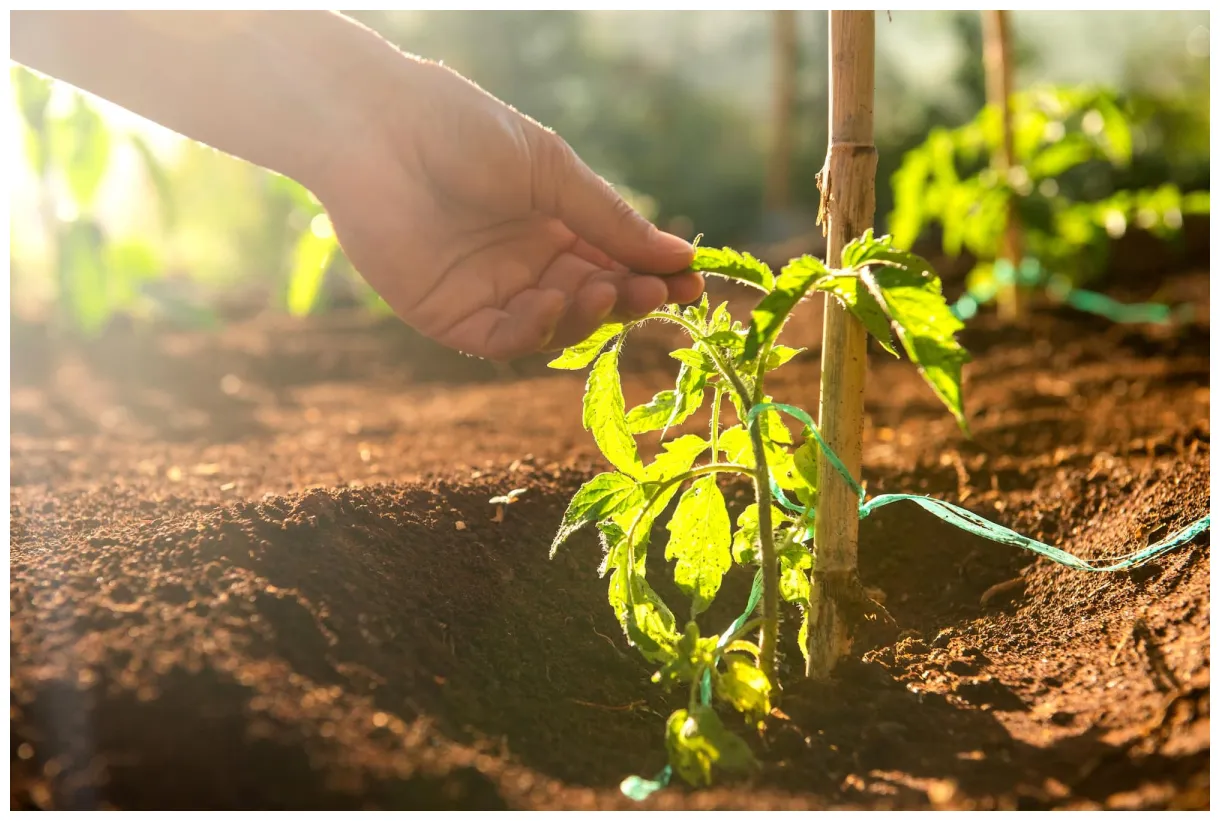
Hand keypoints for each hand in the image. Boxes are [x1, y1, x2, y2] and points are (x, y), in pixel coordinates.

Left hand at [314, 58, 703, 360]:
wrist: (377, 129)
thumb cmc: (463, 132)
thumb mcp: (553, 173)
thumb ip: (612, 222)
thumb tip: (682, 256)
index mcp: (552, 224)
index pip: (614, 263)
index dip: (652, 276)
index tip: (691, 284)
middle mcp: (524, 264)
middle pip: (591, 301)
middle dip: (628, 299)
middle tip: (658, 295)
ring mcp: (488, 293)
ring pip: (553, 327)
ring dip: (586, 315)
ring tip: (603, 288)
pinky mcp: (448, 316)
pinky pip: (502, 340)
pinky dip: (533, 330)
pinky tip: (548, 302)